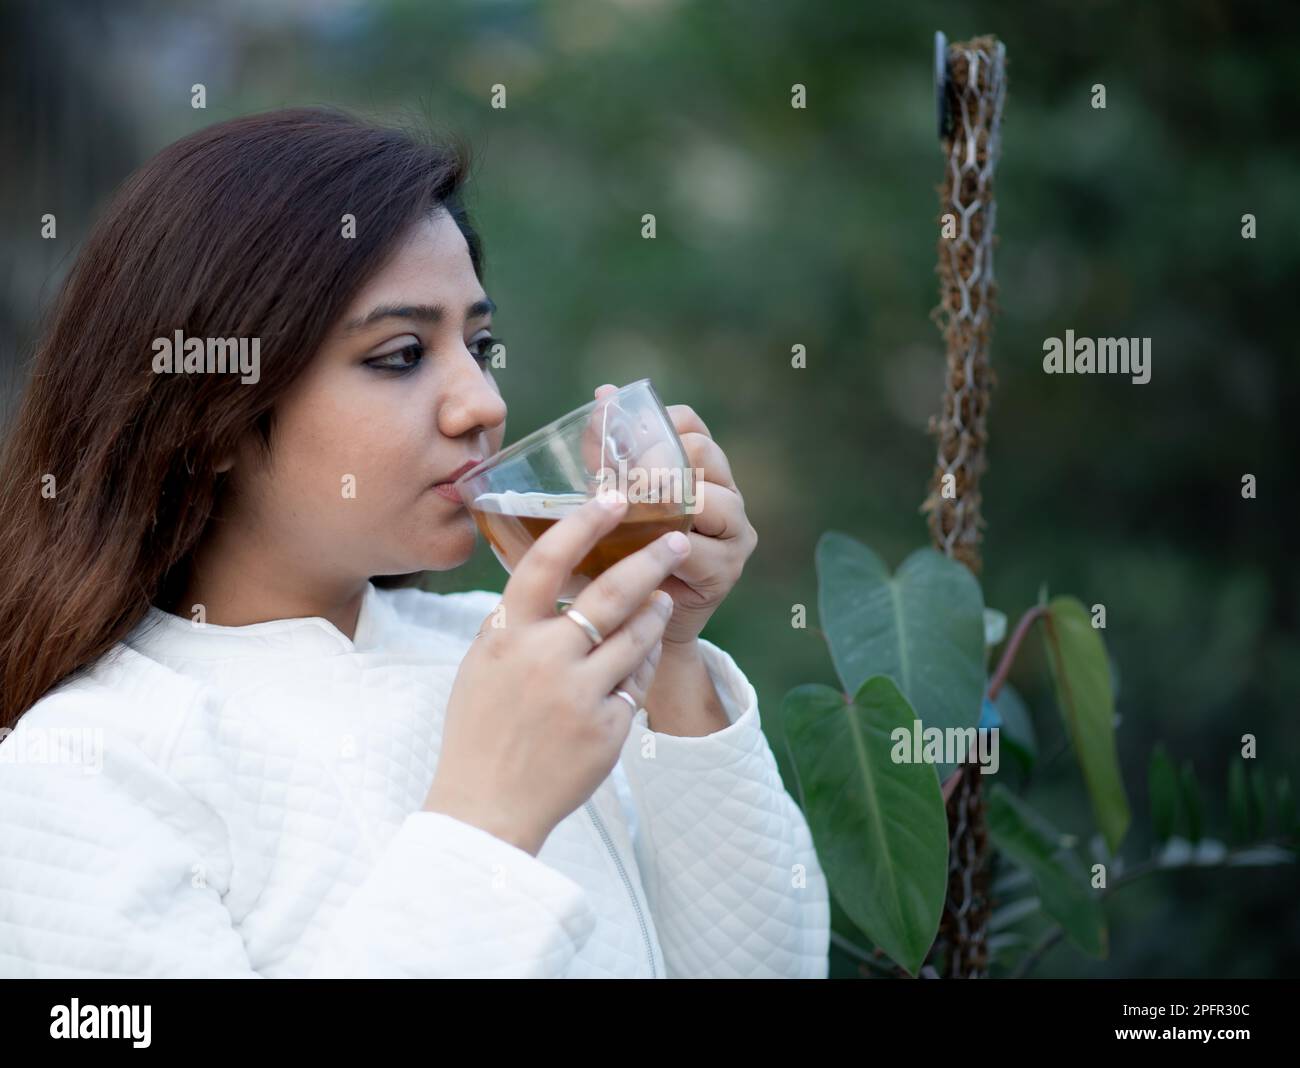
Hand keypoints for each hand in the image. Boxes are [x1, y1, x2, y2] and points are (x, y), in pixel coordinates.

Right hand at [424, 491, 688, 854]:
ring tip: (665, 598)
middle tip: (676, 538)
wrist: (485, 808)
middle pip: (612, 592)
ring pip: (637, 636)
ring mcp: (578, 694)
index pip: (546, 562)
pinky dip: (643, 663)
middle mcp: (544, 658)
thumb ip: (514, 625)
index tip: (613, 498)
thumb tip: (550, 583)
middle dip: (652, 559)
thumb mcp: (481, 667)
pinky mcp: (608, 729)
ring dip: (656, 611)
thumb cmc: (478, 731)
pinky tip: (642, 655)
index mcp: (505, 636)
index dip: (582, 524)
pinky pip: (638, 681)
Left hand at [593, 383, 757, 647]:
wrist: (633, 623)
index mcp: (701, 468)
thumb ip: (607, 454)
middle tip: (616, 479)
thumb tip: (603, 394)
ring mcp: (735, 531)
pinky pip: (697, 548)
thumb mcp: (611, 500)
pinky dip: (664, 547)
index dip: (654, 423)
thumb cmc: (618, 555)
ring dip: (662, 501)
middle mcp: (727, 493)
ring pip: (707, 496)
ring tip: (626, 511)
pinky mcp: (728, 569)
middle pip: (702, 451)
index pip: (690, 423)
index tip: (615, 441)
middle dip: (655, 460)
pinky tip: (638, 550)